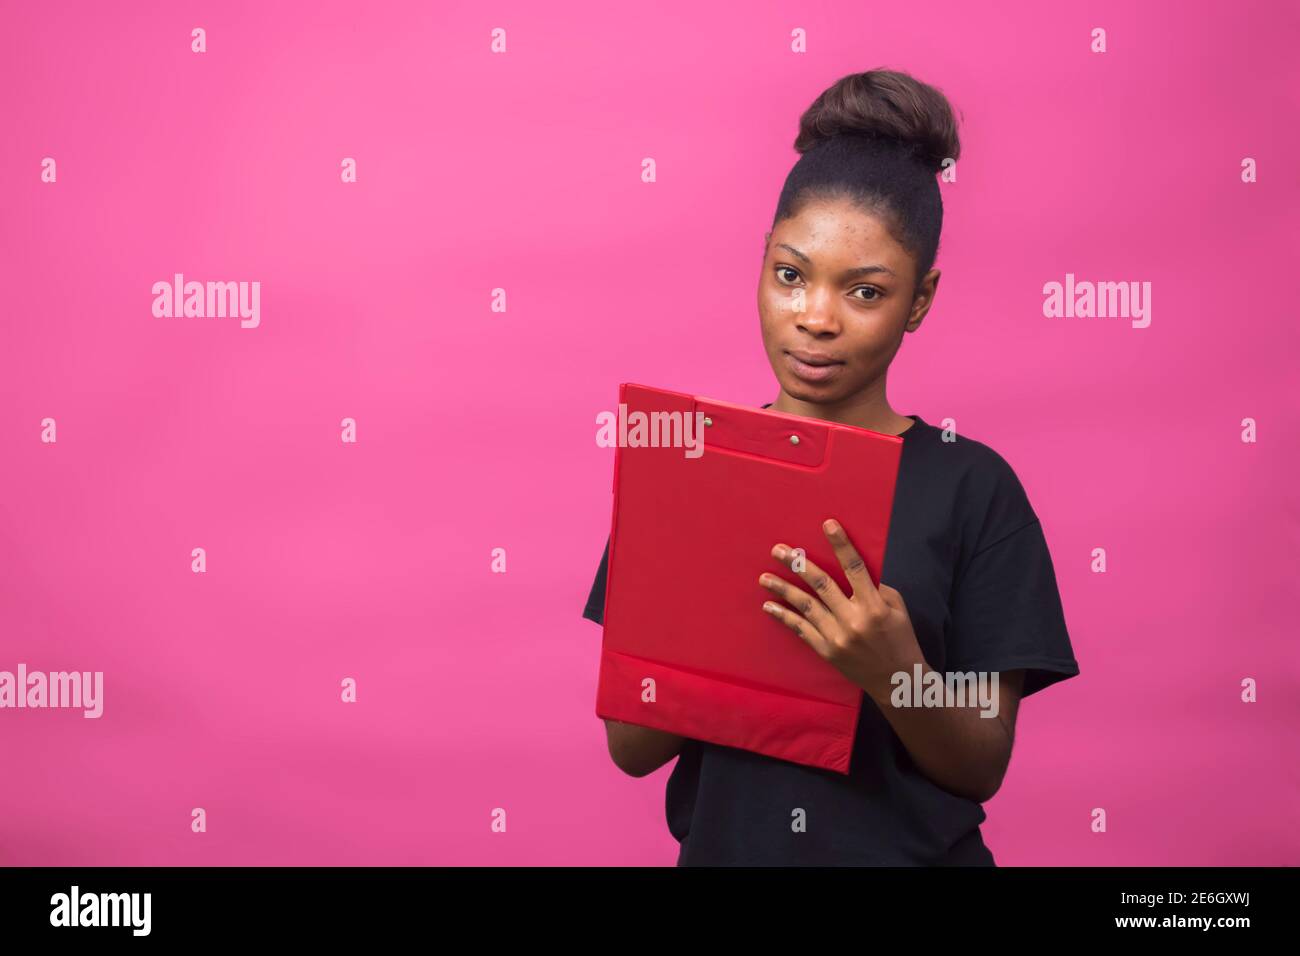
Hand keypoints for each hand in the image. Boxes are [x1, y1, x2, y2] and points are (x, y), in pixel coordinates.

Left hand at [759, 518, 924, 700]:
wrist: (897, 681)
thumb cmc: (900, 639)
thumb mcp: (897, 609)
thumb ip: (877, 588)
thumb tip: (853, 569)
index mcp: (874, 605)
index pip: (855, 567)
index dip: (841, 544)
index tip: (828, 524)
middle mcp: (853, 619)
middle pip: (821, 584)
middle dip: (798, 564)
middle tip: (778, 550)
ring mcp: (837, 637)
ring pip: (806, 607)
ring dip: (783, 590)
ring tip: (764, 577)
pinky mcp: (827, 651)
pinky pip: (801, 630)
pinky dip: (784, 617)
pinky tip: (769, 606)